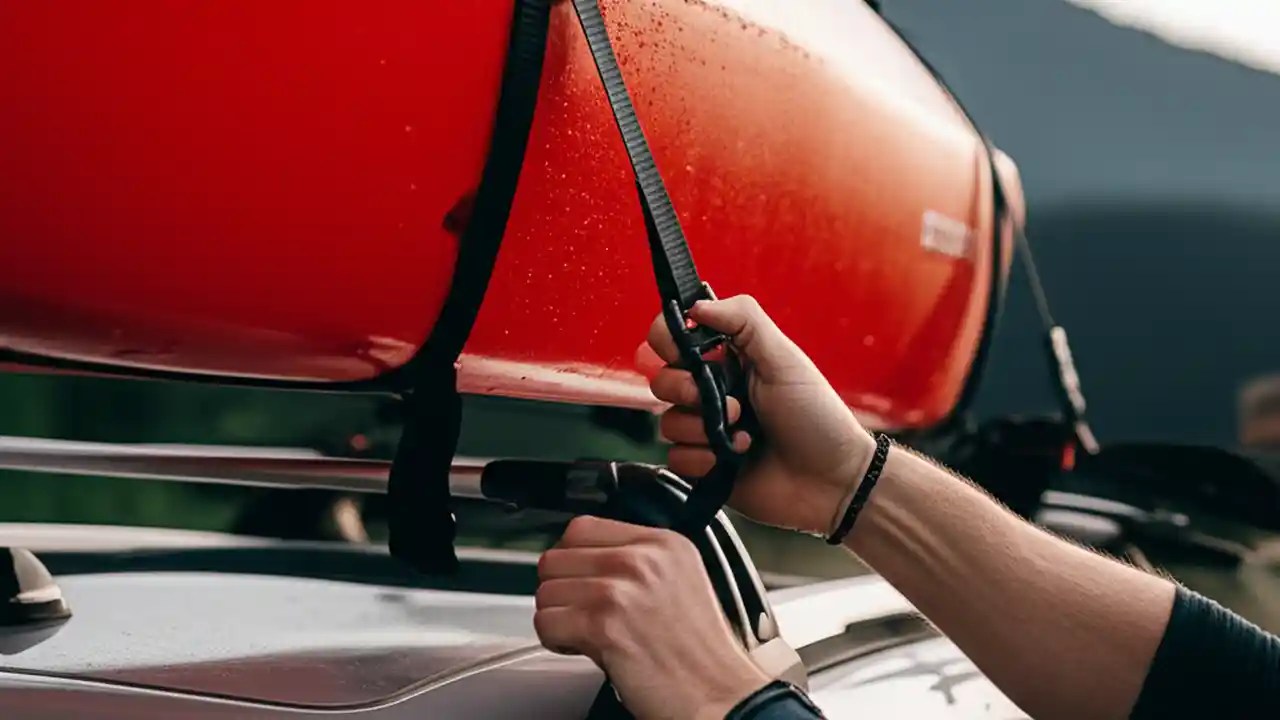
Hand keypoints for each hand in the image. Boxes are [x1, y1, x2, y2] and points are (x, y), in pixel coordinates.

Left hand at [535, 516, 768, 719]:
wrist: (719, 695)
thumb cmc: (700, 653)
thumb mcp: (681, 579)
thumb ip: (637, 560)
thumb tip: (584, 559)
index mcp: (662, 543)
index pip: (582, 527)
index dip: (571, 558)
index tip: (578, 579)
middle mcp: (642, 559)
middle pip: (557, 557)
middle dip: (560, 589)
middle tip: (580, 612)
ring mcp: (621, 589)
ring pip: (546, 591)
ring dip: (557, 617)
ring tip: (586, 632)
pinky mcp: (604, 625)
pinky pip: (546, 623)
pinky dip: (556, 641)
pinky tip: (583, 648)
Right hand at [643, 295, 876, 535]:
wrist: (832, 482)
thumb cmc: (817, 417)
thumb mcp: (784, 359)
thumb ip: (743, 320)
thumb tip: (696, 304)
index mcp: (729, 359)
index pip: (674, 336)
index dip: (667, 340)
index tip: (682, 351)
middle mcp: (712, 392)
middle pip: (662, 380)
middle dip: (686, 390)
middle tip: (729, 402)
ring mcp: (706, 430)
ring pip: (667, 421)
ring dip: (702, 430)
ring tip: (744, 436)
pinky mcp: (703, 467)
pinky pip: (675, 459)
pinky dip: (702, 460)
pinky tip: (733, 462)